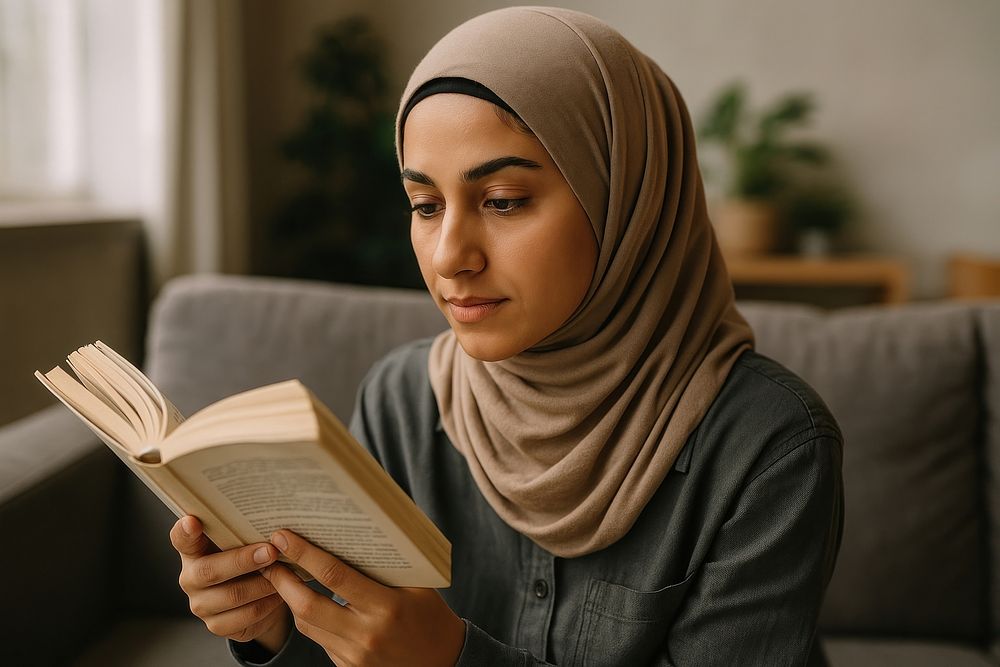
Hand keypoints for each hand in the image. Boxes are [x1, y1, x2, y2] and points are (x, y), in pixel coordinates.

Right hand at [169, 516, 291, 652]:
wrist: (259, 596)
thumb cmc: (250, 559)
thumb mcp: (245, 542)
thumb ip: (244, 532)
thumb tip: (269, 522)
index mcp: (193, 550)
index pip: (181, 538)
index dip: (185, 531)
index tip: (193, 522)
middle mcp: (191, 578)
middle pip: (209, 570)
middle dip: (243, 560)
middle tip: (270, 552)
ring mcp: (201, 604)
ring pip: (232, 595)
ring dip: (262, 583)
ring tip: (284, 573)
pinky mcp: (217, 625)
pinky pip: (245, 615)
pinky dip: (267, 603)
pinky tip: (280, 594)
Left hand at [262, 529, 464, 666]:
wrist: (443, 663)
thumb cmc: (430, 616)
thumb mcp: (416, 585)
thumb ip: (384, 566)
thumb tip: (350, 531)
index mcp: (385, 606)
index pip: (333, 575)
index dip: (304, 554)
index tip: (283, 536)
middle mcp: (365, 634)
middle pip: (307, 605)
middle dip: (282, 580)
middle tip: (269, 560)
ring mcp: (354, 656)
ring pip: (307, 625)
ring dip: (292, 600)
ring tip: (284, 578)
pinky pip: (321, 641)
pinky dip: (313, 621)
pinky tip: (312, 604)